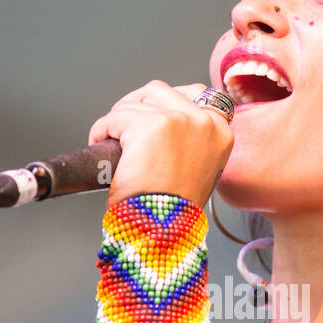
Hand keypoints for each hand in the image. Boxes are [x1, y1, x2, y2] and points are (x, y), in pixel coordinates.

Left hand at [87, 80, 233, 209]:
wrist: (163, 232)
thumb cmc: (175, 211)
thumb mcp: (198, 170)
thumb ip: (192, 142)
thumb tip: (166, 125)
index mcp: (221, 133)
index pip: (199, 93)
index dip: (168, 102)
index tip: (151, 112)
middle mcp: (204, 122)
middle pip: (161, 91)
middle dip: (137, 105)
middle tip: (123, 127)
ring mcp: (178, 121)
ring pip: (136, 102)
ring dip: (119, 118)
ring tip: (112, 141)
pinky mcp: (148, 126)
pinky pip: (115, 117)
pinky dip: (102, 129)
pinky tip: (101, 145)